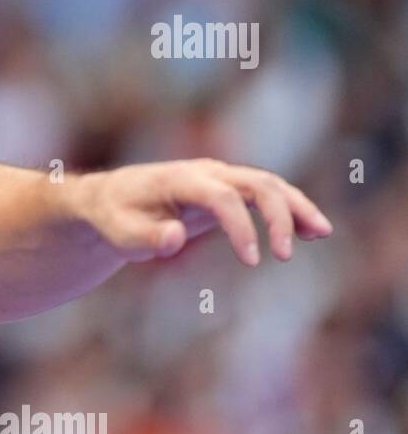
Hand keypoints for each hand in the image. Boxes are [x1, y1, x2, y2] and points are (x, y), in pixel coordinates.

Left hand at [74, 158, 332, 265]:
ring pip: (269, 184)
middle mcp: (205, 171)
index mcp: (179, 179)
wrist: (111, 198)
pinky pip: (266, 193)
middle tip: (282, 257)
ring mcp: (220, 176)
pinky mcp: (227, 188)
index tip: (252, 262)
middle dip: (278, 216)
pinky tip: (312, 231)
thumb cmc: (114, 217)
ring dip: (297, 207)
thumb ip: (145, 237)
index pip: (222, 196)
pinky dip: (290, 208)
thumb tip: (175, 237)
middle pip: (256, 182)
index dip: (241, 227)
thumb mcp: (119, 232)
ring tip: (321, 234)